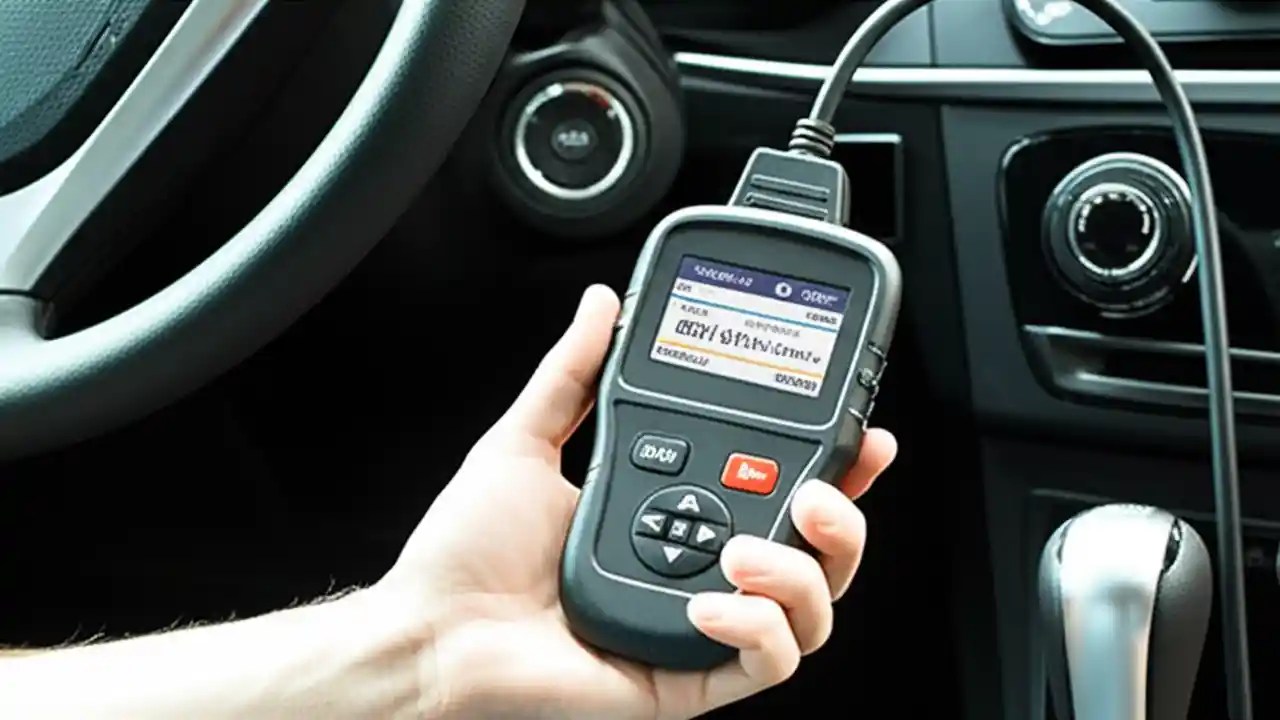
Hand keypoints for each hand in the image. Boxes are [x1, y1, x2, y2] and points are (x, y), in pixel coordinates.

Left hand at [374, 285, 897, 719]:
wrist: (430, 637)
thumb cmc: (466, 556)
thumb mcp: (525, 444)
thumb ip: (575, 373)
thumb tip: (602, 306)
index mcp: (672, 515)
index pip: (772, 486)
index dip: (829, 463)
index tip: (858, 432)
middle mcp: (698, 570)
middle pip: (815, 551)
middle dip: (846, 517)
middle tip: (826, 489)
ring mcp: (698, 627)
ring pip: (811, 608)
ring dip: (802, 570)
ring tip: (744, 547)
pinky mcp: (689, 679)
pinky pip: (767, 663)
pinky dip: (761, 629)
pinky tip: (715, 600)